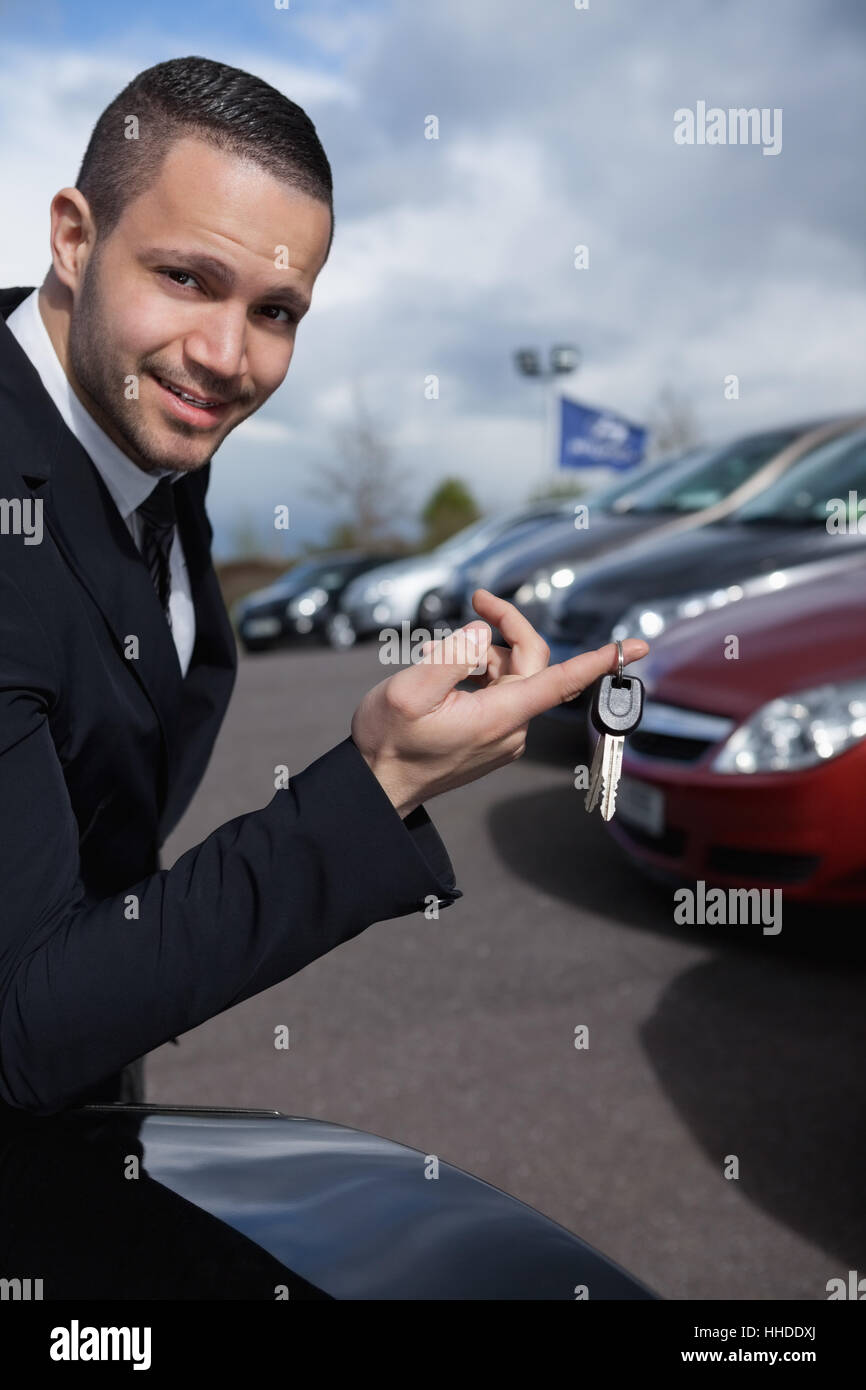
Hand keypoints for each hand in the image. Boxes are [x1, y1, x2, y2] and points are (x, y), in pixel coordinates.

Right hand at [351, 588, 649, 817]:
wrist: (376, 786)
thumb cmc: (387, 741)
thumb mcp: (406, 692)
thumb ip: (449, 658)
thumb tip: (481, 634)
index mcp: (498, 716)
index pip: (560, 681)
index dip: (599, 660)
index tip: (637, 645)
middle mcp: (511, 728)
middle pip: (527, 663)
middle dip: (502, 630)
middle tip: (474, 601)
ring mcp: (503, 736)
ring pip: (508, 676)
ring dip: (479, 656)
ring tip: (433, 661)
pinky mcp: (492, 739)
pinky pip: (497, 694)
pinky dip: (475, 677)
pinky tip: (441, 682)